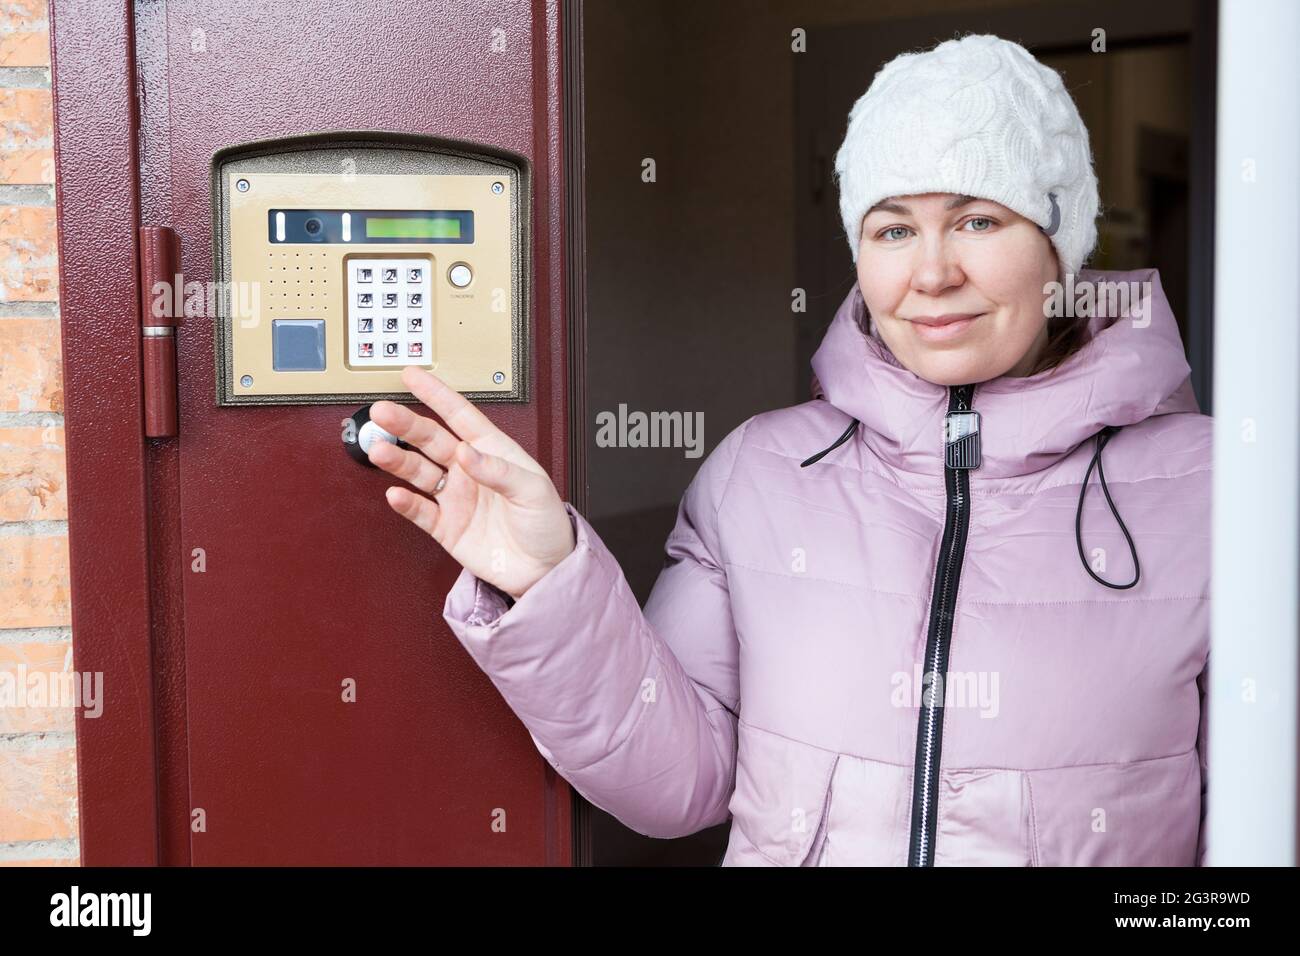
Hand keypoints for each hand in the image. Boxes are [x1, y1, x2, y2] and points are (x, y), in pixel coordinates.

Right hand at [367, 366, 575, 599]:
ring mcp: (455, 498)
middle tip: (382, 411)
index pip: (461, 416)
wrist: (544, 571)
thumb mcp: (533, 491)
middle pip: (431, 440)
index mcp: (493, 452)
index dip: (437, 395)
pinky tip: (395, 493)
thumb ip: (499, 470)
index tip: (413, 376)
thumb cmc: (546, 525)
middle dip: (406, 424)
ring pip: (418, 471)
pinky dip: (406, 503)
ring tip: (379, 449)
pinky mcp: (446, 527)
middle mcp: (469, 471)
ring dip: (398, 460)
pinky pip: (420, 511)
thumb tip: (467, 452)